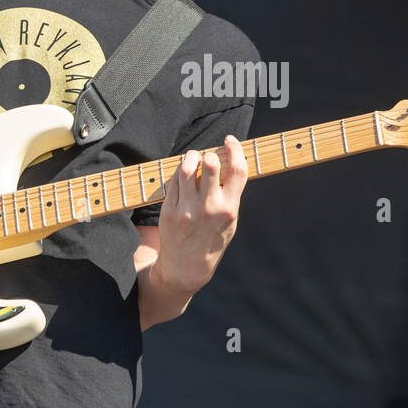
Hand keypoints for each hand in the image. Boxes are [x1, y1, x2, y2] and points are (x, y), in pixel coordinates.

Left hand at [153, 135, 248, 294]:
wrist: (186, 267)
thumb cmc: (212, 241)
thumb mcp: (230, 222)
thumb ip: (230, 195)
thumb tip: (228, 164)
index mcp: (229, 209)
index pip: (238, 170)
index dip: (235, 149)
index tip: (230, 140)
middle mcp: (209, 207)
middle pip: (210, 164)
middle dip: (209, 154)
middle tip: (208, 156)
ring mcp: (187, 208)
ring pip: (187, 168)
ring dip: (191, 157)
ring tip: (193, 159)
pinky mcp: (170, 210)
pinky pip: (174, 180)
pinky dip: (179, 172)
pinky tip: (183, 174)